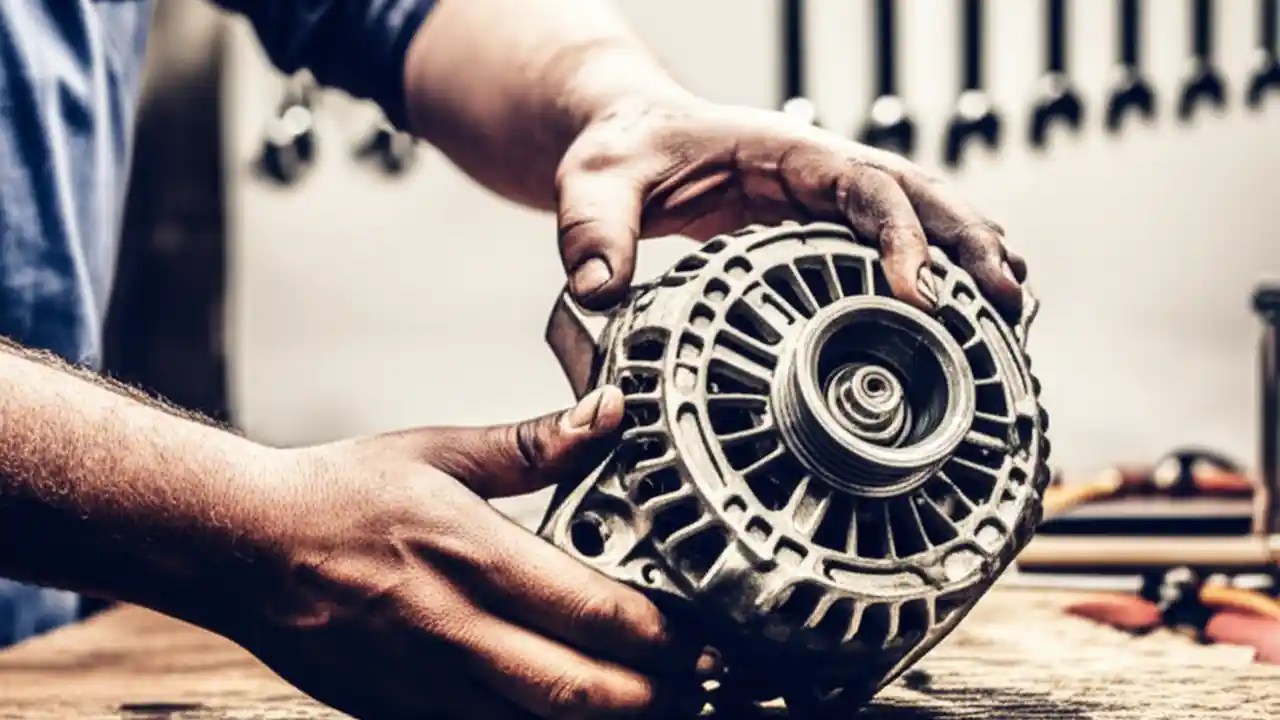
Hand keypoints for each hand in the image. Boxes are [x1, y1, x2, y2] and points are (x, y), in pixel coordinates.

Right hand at [225, 387, 708, 718]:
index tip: (707, 640)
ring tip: (655, 704)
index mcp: (471, 558)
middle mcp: (454, 632)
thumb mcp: (440, 452)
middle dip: (654, 697)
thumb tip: (609, 415)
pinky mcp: (404, 715)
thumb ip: (534, 444)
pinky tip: (573, 714)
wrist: (242, 548)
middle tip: (704, 686)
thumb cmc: (341, 495)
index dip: (663, 638)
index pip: (592, 613)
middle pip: (578, 692)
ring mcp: (427, 686)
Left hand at [555, 98, 1026, 317]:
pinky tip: (966, 311)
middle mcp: (821, 169)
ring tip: (1013, 313)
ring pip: (922, 217)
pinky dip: (938, 269)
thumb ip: (595, 232)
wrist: (628, 137)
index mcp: (784, 150)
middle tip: (1008, 304)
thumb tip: (601, 294)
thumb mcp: (595, 184)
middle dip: (968, 245)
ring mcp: (829, 197)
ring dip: (969, 256)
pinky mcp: (823, 225)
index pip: (864, 184)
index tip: (918, 291)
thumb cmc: (621, 150)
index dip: (899, 234)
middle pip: (919, 195)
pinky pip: (895, 242)